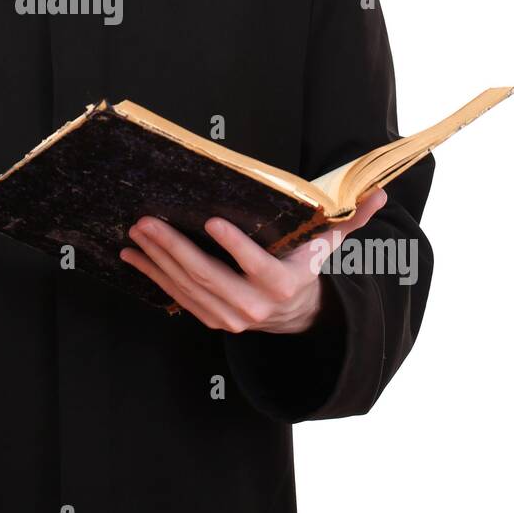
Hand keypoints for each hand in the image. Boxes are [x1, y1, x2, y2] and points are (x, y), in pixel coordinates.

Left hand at [119, 188, 387, 331]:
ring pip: (188, 288)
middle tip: (148, 221)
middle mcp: (254, 307)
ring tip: (135, 234)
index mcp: (283, 285)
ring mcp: (229, 318)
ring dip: (157, 261)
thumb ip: (350, 219)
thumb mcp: (328, 245)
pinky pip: (178, 299)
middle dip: (174, 248)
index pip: (258, 266)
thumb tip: (380, 191)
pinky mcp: (211, 320)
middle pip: (210, 276)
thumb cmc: (306, 268)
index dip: (235, 246)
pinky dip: (154, 277)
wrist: (297, 317)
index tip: (212, 220)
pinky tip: (133, 257)